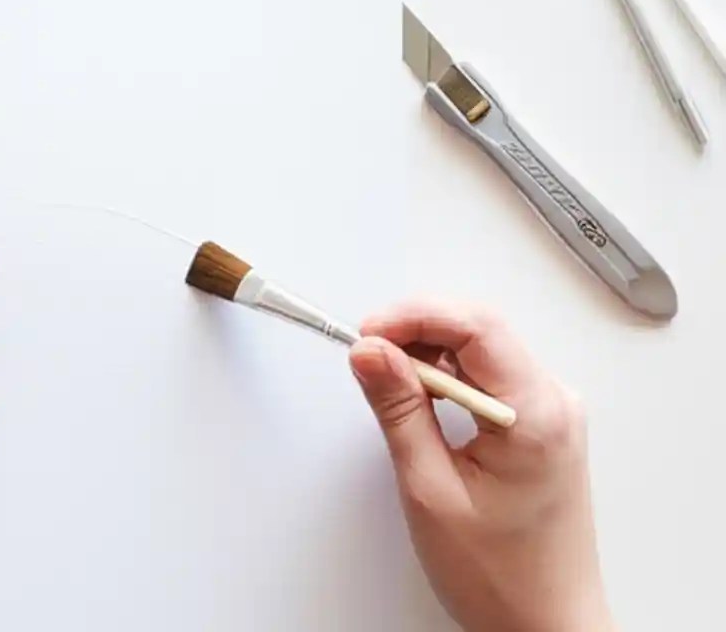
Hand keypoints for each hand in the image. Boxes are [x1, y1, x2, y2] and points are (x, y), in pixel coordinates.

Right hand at [348, 300, 613, 631]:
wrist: (546, 625)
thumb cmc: (502, 575)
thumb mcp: (430, 488)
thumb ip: (399, 411)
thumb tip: (370, 353)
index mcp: (537, 414)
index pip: (475, 328)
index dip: (414, 317)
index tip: (365, 333)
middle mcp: (555, 403)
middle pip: (479, 332)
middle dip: (416, 331)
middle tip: (365, 353)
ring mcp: (551, 414)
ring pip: (482, 352)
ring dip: (430, 355)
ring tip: (386, 382)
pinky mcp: (539, 426)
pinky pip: (489, 379)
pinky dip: (448, 378)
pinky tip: (419, 398)